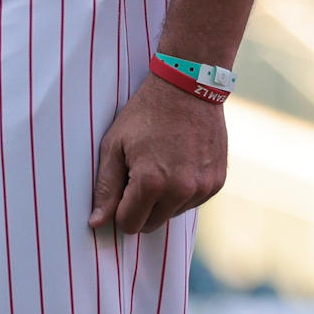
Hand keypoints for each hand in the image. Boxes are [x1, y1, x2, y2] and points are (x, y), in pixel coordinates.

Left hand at [90, 76, 226, 236]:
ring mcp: (202, 187)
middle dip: (140, 208)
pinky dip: (183, 192)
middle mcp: (180, 190)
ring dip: (163, 200)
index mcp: (151, 183)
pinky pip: (192, 202)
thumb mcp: (115, 145)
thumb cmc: (145, 114)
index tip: (121, 188)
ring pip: (172, 214)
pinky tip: (179, 164)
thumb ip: (105, 188)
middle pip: (151, 225)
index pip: (129, 224)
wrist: (188, 88)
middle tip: (139, 174)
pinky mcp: (217, 182)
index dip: (119, 211)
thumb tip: (97, 223)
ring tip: (161, 165)